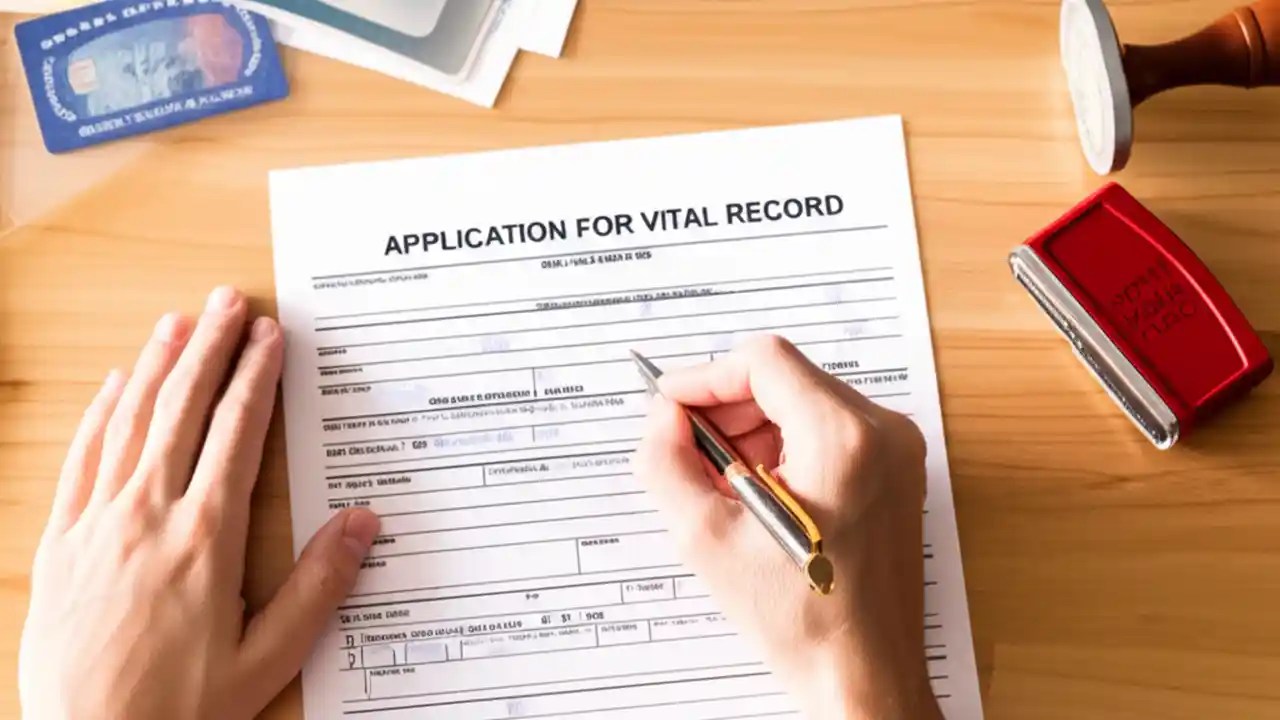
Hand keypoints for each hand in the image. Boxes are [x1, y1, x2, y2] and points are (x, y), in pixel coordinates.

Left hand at [19, 287, 379, 719]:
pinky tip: (115, 386)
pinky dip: (100, 414)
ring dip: (156, 365)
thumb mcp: (268, 657)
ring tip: (178, 321)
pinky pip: (81, 459)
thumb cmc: (181, 708)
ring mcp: (96, 524)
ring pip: (129, 422)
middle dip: (209, 348)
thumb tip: (365, 523)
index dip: (256, 376)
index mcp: (207, 538)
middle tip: (227, 300)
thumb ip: (318, 585)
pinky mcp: (59, 543)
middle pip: (182, 409)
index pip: (237, 433)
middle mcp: (148, 516)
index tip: (269, 336)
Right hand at [634, 335, 941, 719]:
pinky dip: (782, 450)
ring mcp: (895, 452)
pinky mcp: (894, 472)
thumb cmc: (804, 621)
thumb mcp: (706, 538)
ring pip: (802, 403)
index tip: (669, 407)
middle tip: (686, 454)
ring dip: (751, 433)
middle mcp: (881, 432)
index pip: (762, 361)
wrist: (864, 676)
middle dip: (726, 411)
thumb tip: (662, 419)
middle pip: (783, 378)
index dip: (704, 379)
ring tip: (720, 488)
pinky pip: (826, 432)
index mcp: (843, 437)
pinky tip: (755, 497)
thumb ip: (666, 463)